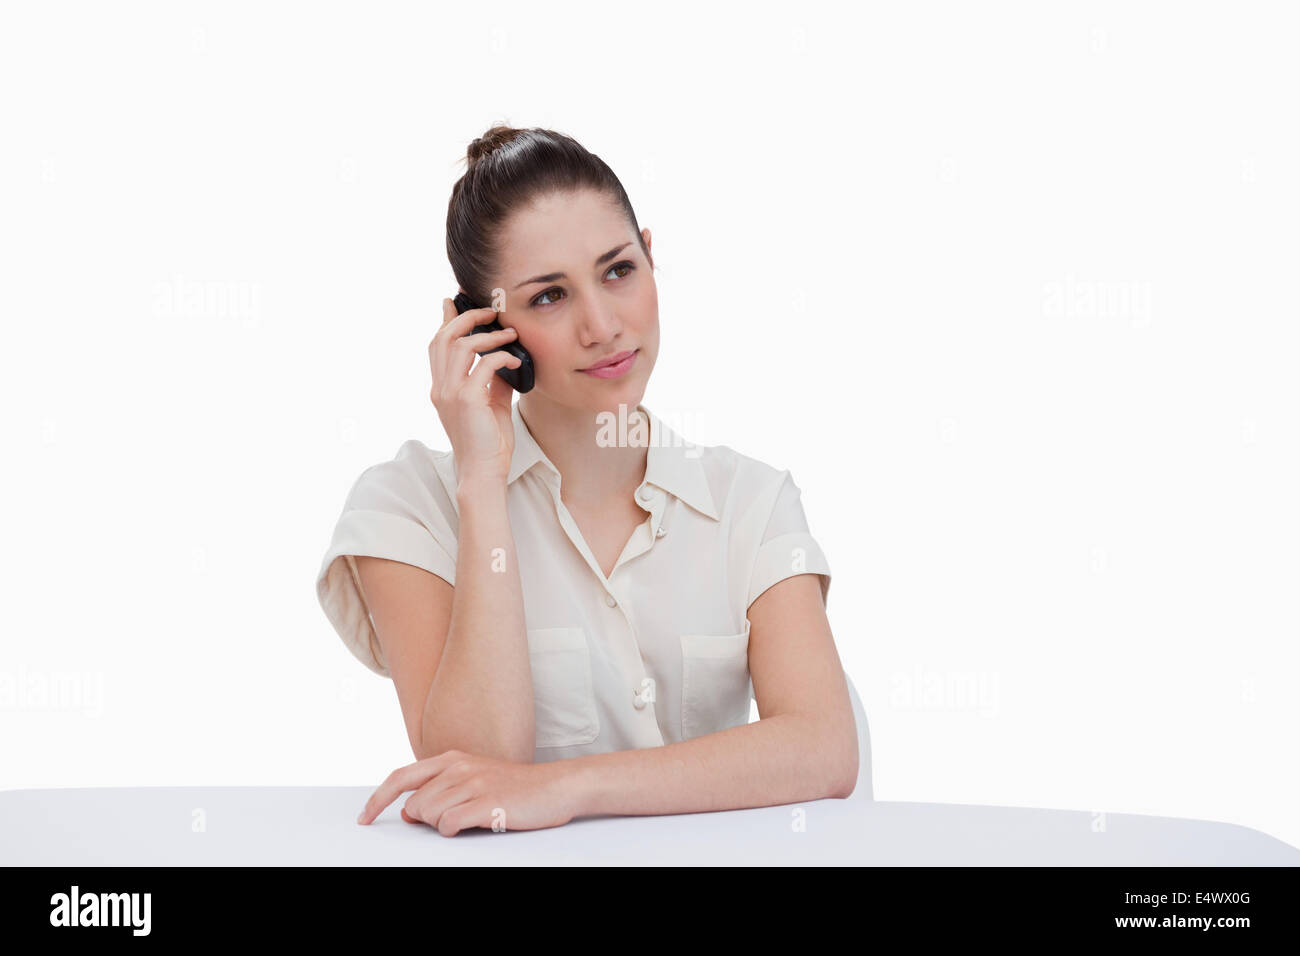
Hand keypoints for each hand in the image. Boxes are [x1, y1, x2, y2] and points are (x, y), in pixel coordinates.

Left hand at [356, 749, 580, 835]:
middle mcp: (458, 766)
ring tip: (473, 818)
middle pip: (415, 804)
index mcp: (451, 758)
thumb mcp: (474, 779)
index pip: (401, 777)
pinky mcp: (486, 802)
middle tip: (457, 819)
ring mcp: (472, 783)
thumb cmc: (515, 787)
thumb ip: (440, 789)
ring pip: (430, 816)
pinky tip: (474, 824)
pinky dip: (455, 831)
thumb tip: (407, 811)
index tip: (364, 818)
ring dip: (444, 826)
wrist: (556, 787)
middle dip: (427, 820)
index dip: (377, 799)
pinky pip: (449, 825)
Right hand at [429, 294, 523, 485]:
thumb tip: (506, 357)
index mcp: (442, 388)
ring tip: (510, 335)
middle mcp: (440, 388)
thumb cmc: (489, 442)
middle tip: (490, 312)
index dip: (444, 320)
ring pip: (461, 346)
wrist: (484, 472)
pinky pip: (484, 365)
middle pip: (443, 337)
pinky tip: (517, 361)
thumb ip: (492, 379)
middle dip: (467, 318)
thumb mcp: (490, 403)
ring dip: (488, 336)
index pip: (436, 345)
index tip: (452, 301)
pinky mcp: (466, 400)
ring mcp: (450, 394)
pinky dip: (502, 357)